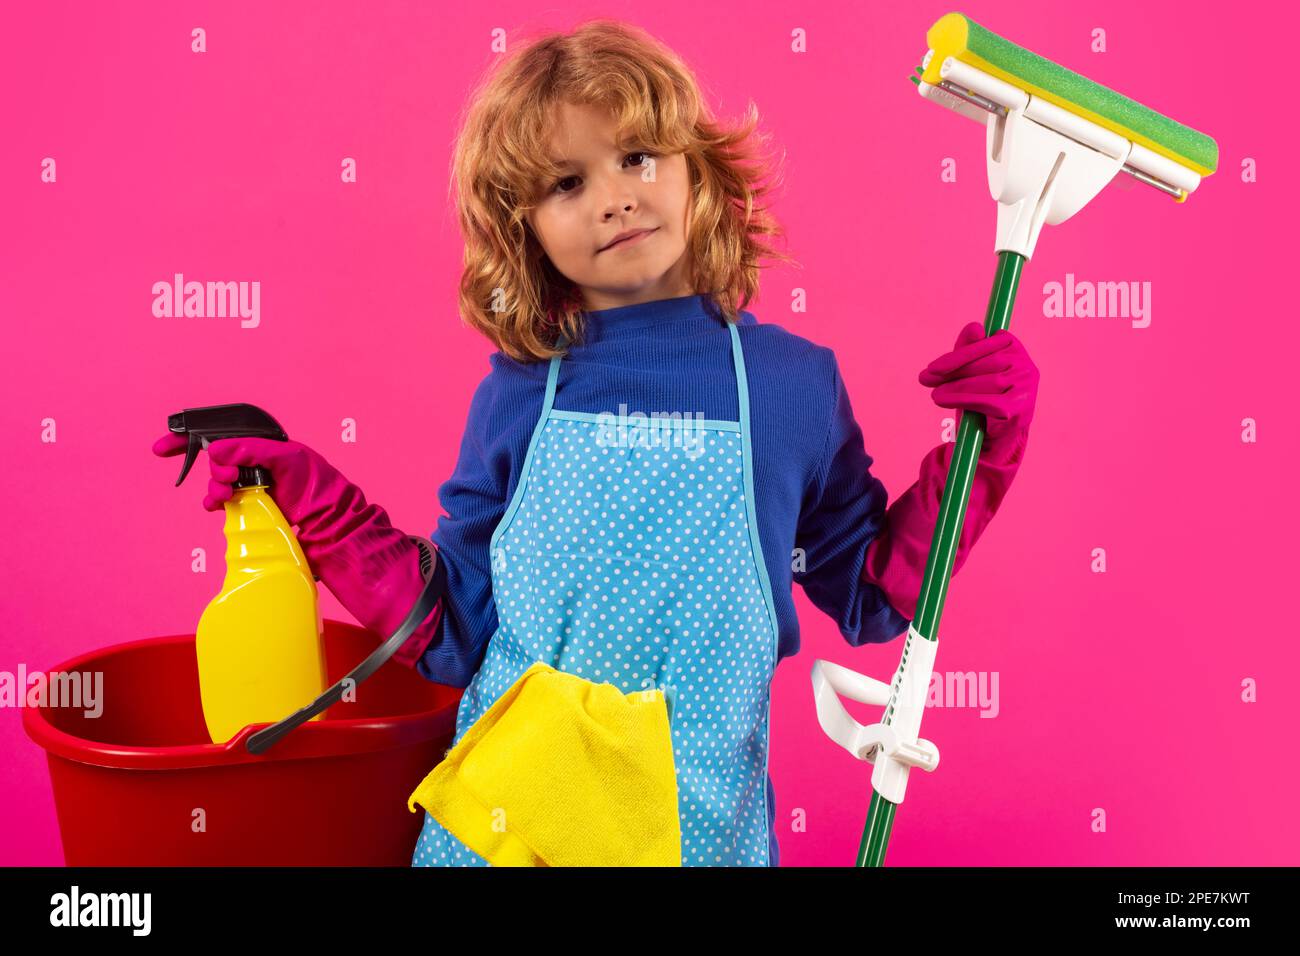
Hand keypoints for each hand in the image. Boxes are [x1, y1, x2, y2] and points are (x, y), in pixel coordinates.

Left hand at [151, 431, 442, 663]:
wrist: (342, 535)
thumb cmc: (310, 534)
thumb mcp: (263, 521)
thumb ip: (242, 505)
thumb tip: (215, 503)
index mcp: (263, 471)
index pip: (223, 451)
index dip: (190, 447)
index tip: (162, 449)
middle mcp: (270, 458)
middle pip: (222, 444)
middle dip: (193, 452)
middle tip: (174, 460)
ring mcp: (281, 455)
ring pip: (231, 449)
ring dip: (217, 471)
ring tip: (219, 494)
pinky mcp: (289, 457)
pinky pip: (251, 448)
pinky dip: (232, 456)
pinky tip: (223, 476)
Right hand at [152, 432, 348, 522]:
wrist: (328, 518)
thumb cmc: (316, 482)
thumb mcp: (286, 457)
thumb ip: (250, 450)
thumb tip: (215, 451)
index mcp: (260, 442)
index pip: (219, 432)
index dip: (188, 437)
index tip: (162, 448)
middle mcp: (252, 459)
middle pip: (213, 458)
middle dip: (212, 468)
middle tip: (228, 478)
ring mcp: (250, 480)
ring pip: (216, 480)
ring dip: (215, 487)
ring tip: (229, 494)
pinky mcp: (249, 502)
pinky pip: (221, 499)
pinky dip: (215, 501)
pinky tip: (222, 504)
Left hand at [918, 322, 1039, 449]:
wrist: (998, 430)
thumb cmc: (983, 393)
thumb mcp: (973, 369)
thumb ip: (970, 348)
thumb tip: (973, 327)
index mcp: (1013, 347)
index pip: (986, 345)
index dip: (957, 356)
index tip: (932, 367)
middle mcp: (1025, 364)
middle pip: (985, 365)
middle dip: (951, 373)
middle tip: (924, 380)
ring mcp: (1025, 386)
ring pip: (987, 383)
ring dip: (955, 388)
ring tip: (935, 395)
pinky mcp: (1021, 407)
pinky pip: (988, 401)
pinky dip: (963, 401)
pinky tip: (944, 401)